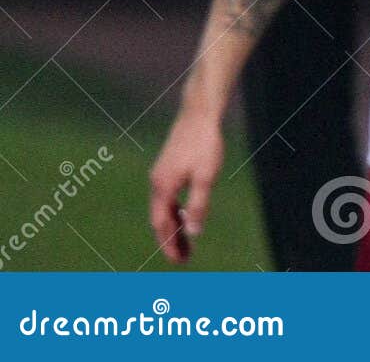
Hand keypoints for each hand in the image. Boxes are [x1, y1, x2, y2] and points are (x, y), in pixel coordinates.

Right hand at [148, 109, 224, 264]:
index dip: (169, 245)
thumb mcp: (206, 177)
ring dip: (173, 226)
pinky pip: (167, 197)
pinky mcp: (168, 168)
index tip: (178, 262)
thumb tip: (194, 232)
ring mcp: (160, 174)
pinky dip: (174, 211)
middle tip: (183, 259)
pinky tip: (186, 214)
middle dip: (170, 240)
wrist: (199, 114)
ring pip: (163, 208)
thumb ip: (199, 205)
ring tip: (186, 243)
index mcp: (162, 187)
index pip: (161, 224)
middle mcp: (157, 182)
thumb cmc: (205, 144)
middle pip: (159, 219)